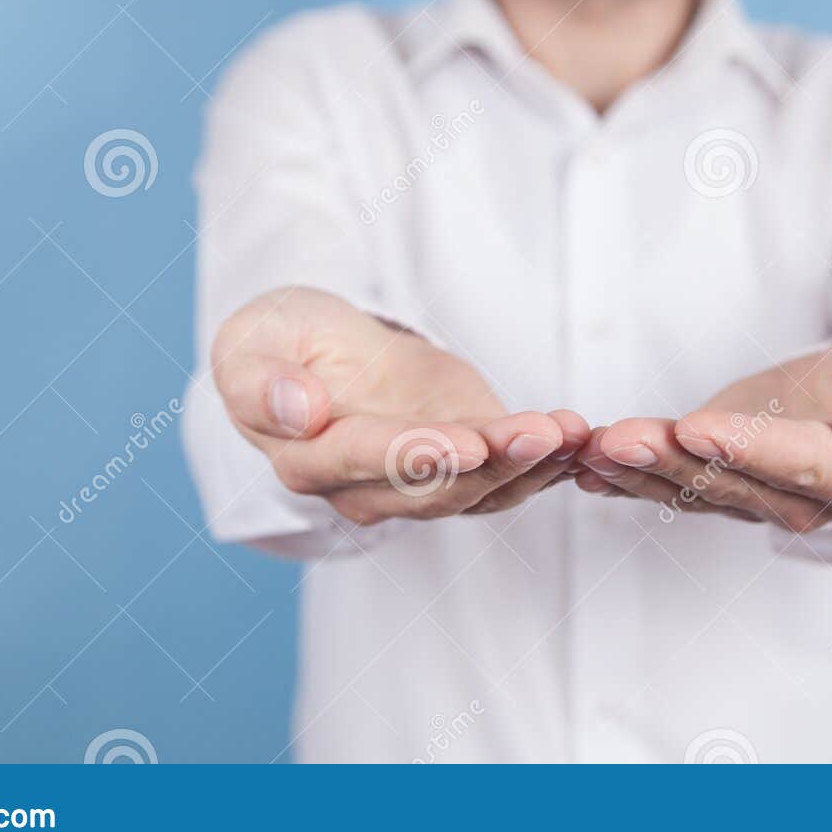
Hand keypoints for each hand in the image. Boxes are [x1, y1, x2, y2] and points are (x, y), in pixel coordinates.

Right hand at [211, 287, 588, 524]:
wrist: (319, 350)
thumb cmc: (280, 343)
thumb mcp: (250, 342)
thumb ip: (259, 380)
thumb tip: (296, 410)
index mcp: (308, 459)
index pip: (362, 461)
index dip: (413, 455)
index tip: (460, 443)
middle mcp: (368, 489)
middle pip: (437, 485)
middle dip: (494, 461)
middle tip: (541, 433)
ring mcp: (424, 484)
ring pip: (484, 488)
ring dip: (534, 464)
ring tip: (572, 430)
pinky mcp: (468, 464)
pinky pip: (514, 475)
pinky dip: (551, 460)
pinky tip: (582, 436)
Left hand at [574, 315, 831, 531]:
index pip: (802, 466)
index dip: (750, 449)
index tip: (700, 427)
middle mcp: (807, 500)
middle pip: (734, 484)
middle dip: (673, 461)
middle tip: (619, 438)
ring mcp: (762, 493)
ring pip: (696, 489)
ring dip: (639, 472)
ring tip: (592, 447)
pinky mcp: (728, 473)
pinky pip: (676, 481)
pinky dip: (628, 477)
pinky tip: (583, 465)